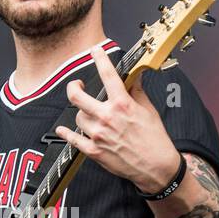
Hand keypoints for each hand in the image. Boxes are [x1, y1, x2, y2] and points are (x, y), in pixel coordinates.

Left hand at [58, 43, 181, 193]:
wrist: (156, 167)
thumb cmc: (155, 139)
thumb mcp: (148, 110)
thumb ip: (136, 91)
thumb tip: (133, 76)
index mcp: (122, 104)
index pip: (107, 75)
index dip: (100, 58)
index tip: (95, 50)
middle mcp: (107, 117)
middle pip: (77, 96)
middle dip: (73, 86)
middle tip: (77, 85)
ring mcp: (98, 135)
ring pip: (78, 117)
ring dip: (82, 113)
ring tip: (90, 115)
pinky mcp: (94, 151)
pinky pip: (73, 139)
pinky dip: (66, 133)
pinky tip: (63, 130)